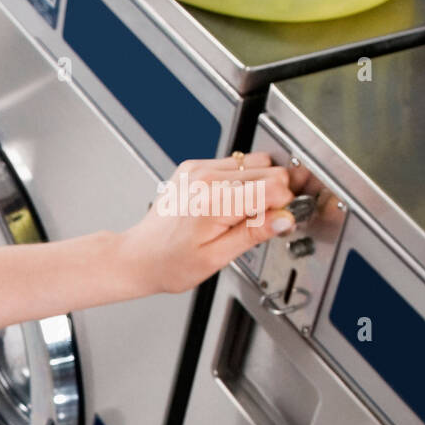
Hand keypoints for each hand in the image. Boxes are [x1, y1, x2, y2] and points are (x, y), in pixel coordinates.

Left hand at [120, 153, 296, 296]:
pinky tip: (232, 203)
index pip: (274, 187)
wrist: (139, 255)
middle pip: (269, 170)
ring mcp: (198, 168)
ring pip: (255, 162)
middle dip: (277, 195)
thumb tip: (284, 218)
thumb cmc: (171, 262)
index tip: (283, 222)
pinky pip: (235, 163)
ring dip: (261, 185)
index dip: (285, 206)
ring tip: (247, 213)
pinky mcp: (194, 167)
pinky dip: (242, 180)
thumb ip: (253, 233)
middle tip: (268, 221)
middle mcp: (205, 176)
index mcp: (214, 200)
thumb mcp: (217, 257)